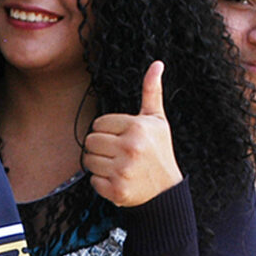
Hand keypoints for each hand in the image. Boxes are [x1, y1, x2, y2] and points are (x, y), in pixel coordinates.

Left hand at [83, 60, 181, 206]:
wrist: (167, 191)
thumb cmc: (159, 152)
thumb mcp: (157, 121)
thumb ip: (152, 92)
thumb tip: (157, 64)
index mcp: (137, 127)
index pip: (98, 124)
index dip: (107, 131)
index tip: (121, 139)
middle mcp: (130, 147)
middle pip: (90, 141)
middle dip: (100, 148)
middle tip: (118, 154)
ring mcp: (123, 170)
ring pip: (89, 161)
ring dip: (99, 165)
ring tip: (117, 166)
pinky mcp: (117, 190)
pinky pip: (93, 181)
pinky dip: (102, 182)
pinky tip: (118, 180)